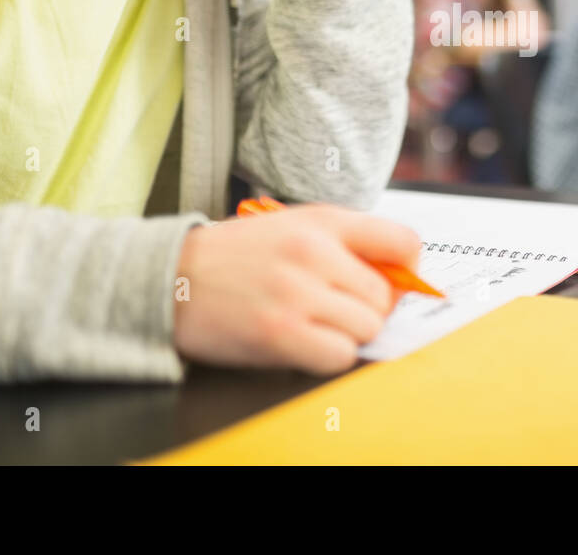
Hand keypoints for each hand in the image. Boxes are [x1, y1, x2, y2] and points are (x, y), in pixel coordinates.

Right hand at [172, 204, 419, 373]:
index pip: (403, 241)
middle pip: (385, 297)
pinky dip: (328, 356)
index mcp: (323, 221)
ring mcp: (297, 294)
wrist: (170, 277)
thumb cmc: (237, 256)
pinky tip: (303, 343)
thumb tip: (400, 277)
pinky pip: (339, 356)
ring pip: (367, 328)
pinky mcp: (280, 333)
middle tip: (339, 311)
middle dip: (370, 310)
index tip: (395, 282)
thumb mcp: (293, 226)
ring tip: (315, 325)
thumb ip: (345, 243)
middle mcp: (315, 252)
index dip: (408, 270)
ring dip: (347, 335)